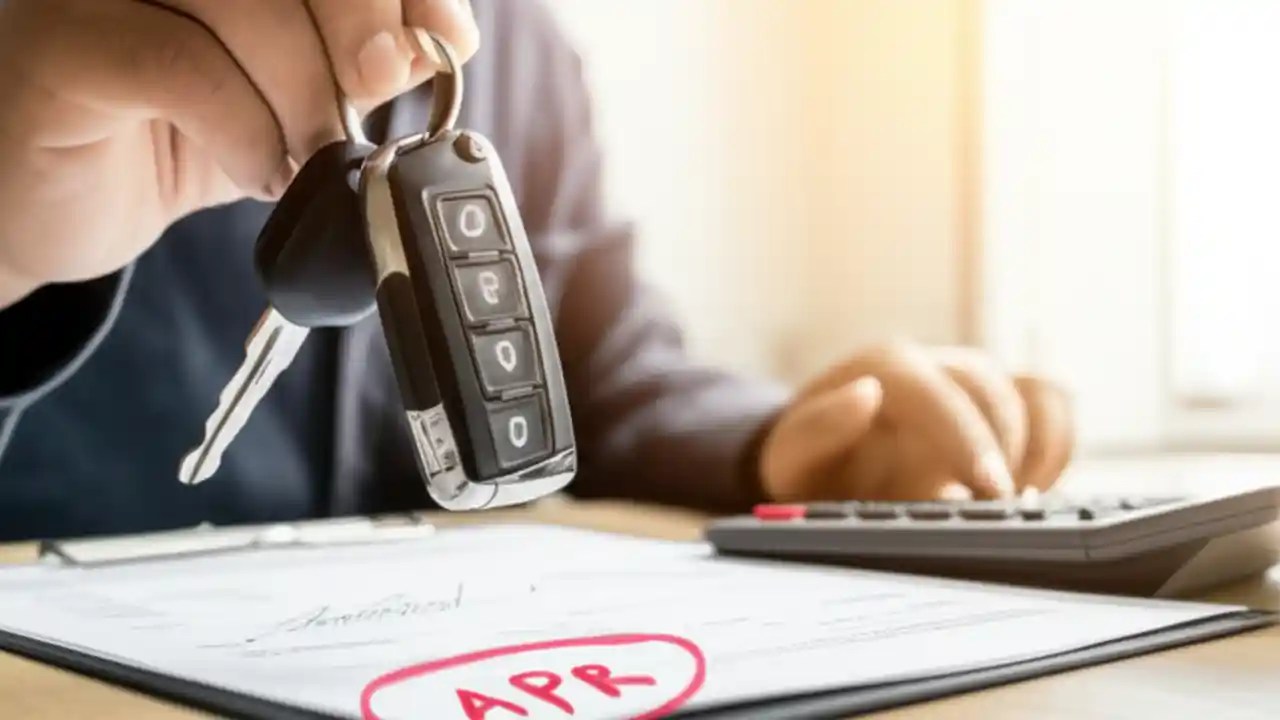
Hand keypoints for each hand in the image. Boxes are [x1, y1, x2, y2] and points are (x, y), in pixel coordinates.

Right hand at [0, 0, 479, 307]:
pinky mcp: (59, 39)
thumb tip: (445, 38)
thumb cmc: (165, 136)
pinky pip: (180, 63)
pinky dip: (242, 126)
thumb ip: (357, 62)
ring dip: (299, 91)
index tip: (447, 35)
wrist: (50, 207)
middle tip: (372, 91)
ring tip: (301, 155)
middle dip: (359, 24)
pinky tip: (253, 167)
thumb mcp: (285, 99)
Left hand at [758, 342, 1073, 501]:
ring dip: (1036, 450)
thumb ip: (819, 430)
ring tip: (1018, 505)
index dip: (970, 440)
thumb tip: (865, 394)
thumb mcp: (792, 457)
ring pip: (1034, 394)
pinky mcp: (1006, 404)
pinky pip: (1052, 408)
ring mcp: (976, 382)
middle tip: (999, 515)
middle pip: (993, 393)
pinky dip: (1057, 447)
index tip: (990, 489)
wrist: (825, 467)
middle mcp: (938, 365)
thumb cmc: (810, 466)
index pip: (938, 392)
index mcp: (886, 367)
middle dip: (1003, 454)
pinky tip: (1036, 492)